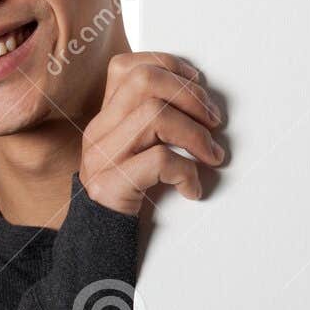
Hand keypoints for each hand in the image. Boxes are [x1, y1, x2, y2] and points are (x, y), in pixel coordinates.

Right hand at [79, 52, 225, 215]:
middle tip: (213, 121)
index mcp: (105, 117)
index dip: (168, 66)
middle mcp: (99, 130)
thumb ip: (155, 125)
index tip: (198, 84)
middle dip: (189, 95)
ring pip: (155, 116)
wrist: (96, 243)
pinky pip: (159, 160)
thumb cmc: (128, 195)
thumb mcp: (137, 151)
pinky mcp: (112, 184)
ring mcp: (102, 156)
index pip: (127, 67)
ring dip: (196, 135)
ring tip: (211, 156)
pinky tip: (191, 189)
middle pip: (144, 82)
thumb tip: (203, 103)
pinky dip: (187, 172)